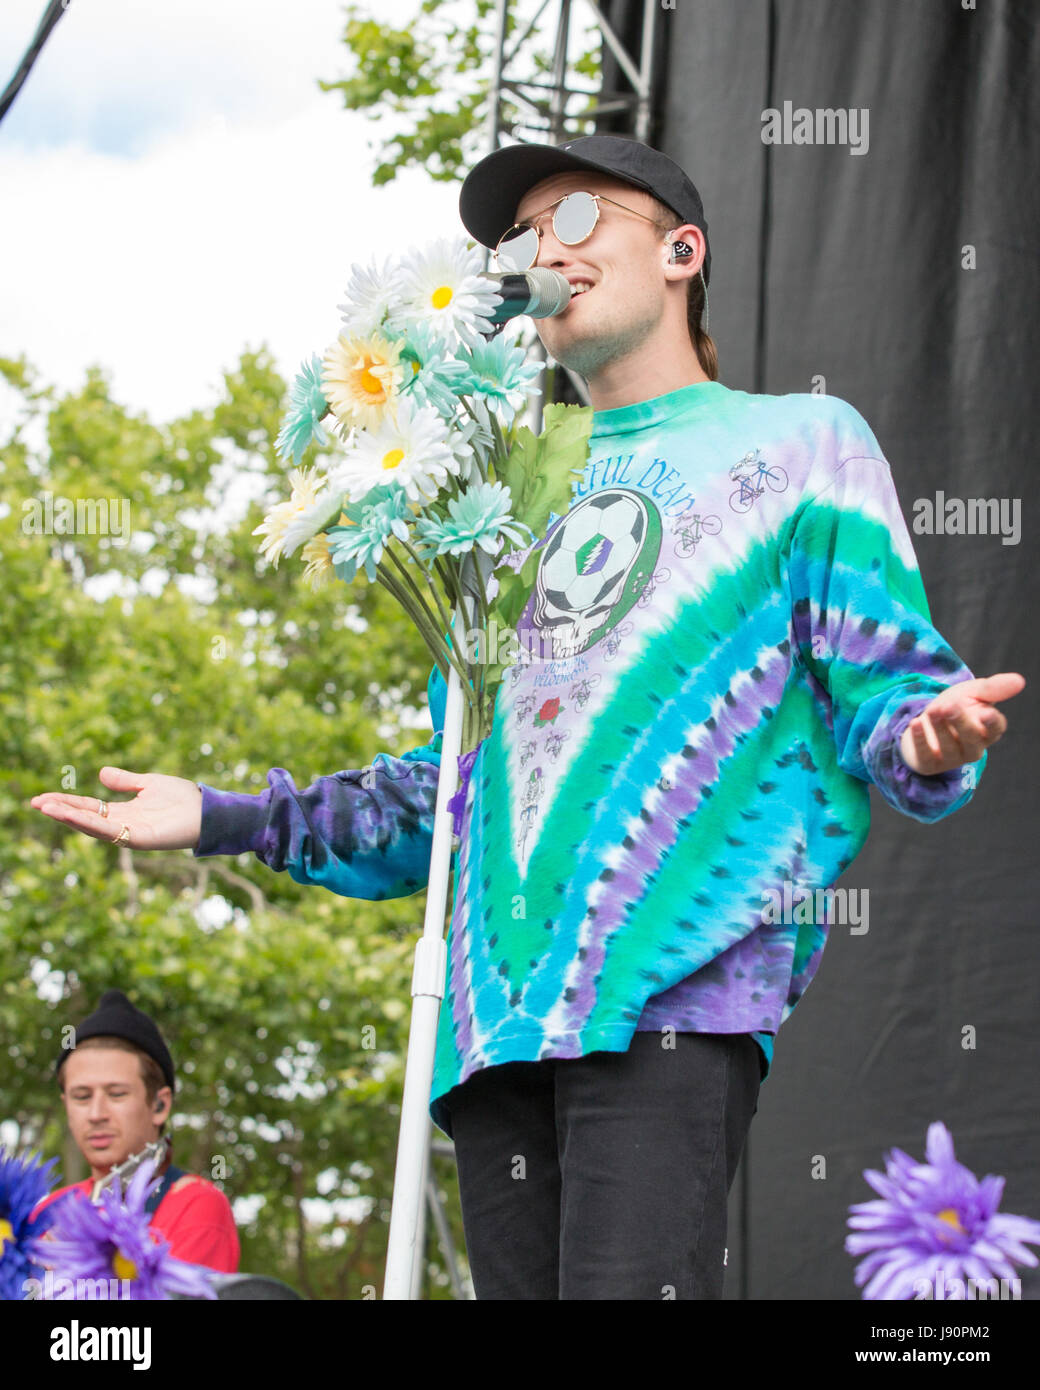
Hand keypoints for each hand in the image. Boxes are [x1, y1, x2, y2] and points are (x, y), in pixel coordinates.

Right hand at [30, 766, 202, 850]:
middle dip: (61, 810)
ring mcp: (129, 833)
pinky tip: (75, 816)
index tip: (44, 798)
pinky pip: (111, 832)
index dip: (67, 803)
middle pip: (85, 817)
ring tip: (48, 808)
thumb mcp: (148, 783)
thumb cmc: (183, 798)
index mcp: (124, 811)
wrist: (207, 810)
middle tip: (36, 803)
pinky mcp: (139, 840)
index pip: (88, 807)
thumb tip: (100, 772)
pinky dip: (92, 824)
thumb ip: (125, 780)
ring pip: (93, 826)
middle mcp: (123, 824)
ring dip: (70, 817)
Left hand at [898, 672, 1025, 775]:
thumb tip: (1019, 680)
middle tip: (949, 706)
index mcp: (988, 730)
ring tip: (932, 710)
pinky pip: (926, 754)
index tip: (986, 712)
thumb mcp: (973, 693)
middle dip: (961, 722)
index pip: (995, 728)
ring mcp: (952, 758)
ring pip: (949, 746)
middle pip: (971, 738)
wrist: (926, 720)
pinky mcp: (929, 764)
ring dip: (940, 728)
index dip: (991, 722)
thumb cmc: (957, 706)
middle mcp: (974, 747)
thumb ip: (993, 688)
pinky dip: (921, 739)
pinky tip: (915, 723)